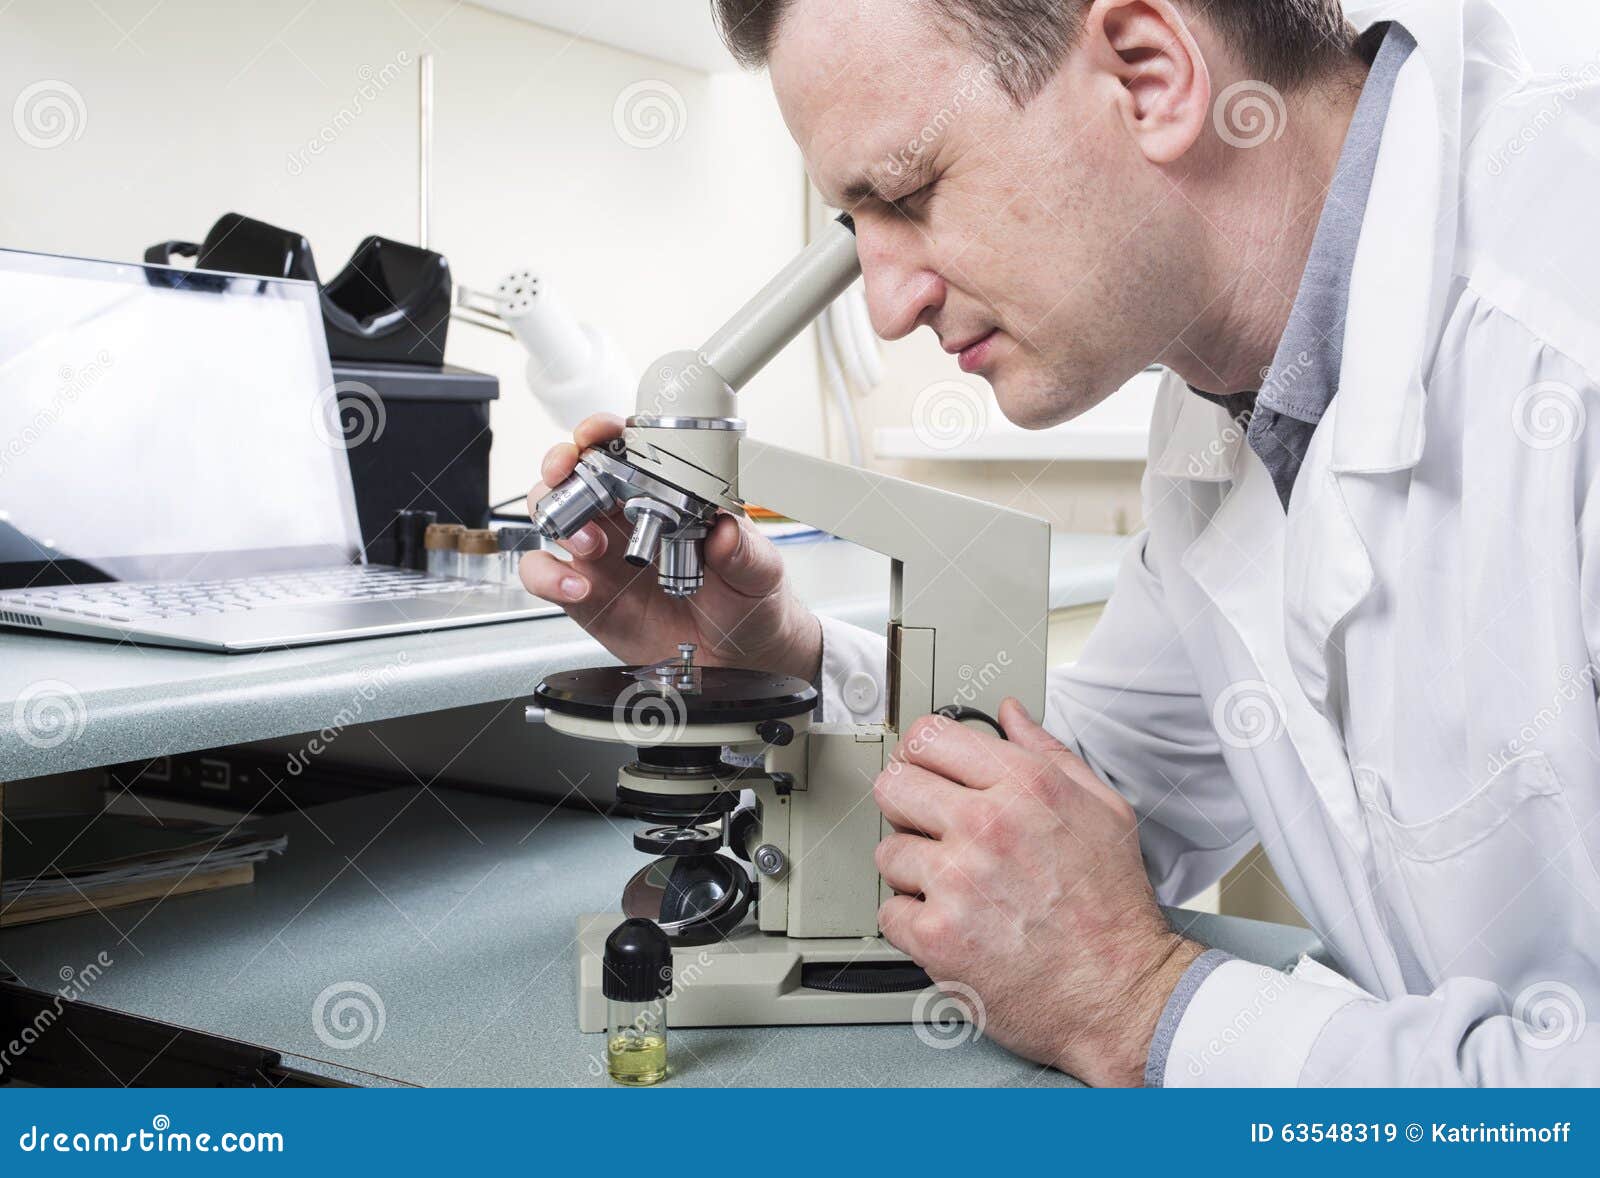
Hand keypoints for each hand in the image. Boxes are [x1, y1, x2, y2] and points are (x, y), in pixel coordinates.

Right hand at [520, 414, 822, 680]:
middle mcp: (625, 516)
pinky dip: (548, 576)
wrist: (739, 655)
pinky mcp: (583, 594)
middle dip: (561, 462)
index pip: (625, 449)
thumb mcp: (759, 572)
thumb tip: (725, 532)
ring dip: (558, 518)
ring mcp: (600, 554)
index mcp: (665, 495)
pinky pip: (544, 574)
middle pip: (573, 472)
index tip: (598, 432)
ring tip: (591, 544)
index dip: (603, 432)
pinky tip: (577, 587)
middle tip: (570, 472)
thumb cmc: (748, 599)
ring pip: (549, 515)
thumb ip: (744, 552)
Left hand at [873, 698, 1203, 1085]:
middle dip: (907, 806)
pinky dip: (912, 923)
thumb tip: (1011, 715)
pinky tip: (950, 924)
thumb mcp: (1103, 809)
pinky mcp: (938, 934)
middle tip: (928, 829)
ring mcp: (957, 880)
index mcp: (1025, 786)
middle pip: (894, 785)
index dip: (921, 753)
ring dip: (911, 870)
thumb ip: (1049, 753)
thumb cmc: (1114, 908)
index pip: (930, 736)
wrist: (1123, 992)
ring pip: (887, 851)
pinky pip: (889, 912)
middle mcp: (986, 825)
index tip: (924, 770)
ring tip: (951, 886)